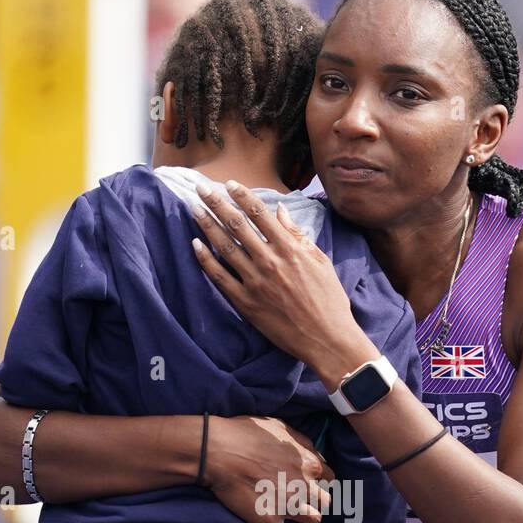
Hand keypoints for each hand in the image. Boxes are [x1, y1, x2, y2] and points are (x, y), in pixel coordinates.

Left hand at [189, 181, 376, 383]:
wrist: (326, 338)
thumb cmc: (329, 300)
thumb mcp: (321, 262)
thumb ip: (298, 235)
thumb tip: (281, 212)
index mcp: (289, 249)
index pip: (259, 214)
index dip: (242, 195)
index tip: (228, 183)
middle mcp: (269, 262)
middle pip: (237, 225)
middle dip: (216, 203)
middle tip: (200, 188)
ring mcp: (255, 282)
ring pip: (224, 247)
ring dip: (206, 225)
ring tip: (193, 209)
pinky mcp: (246, 303)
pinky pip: (220, 278)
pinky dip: (206, 260)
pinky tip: (195, 244)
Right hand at [204, 414, 335, 522]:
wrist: (218, 451)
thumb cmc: (246, 433)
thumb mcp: (281, 427)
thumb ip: (302, 440)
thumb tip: (313, 450)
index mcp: (310, 463)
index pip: (329, 477)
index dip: (319, 480)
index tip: (310, 481)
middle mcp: (305, 486)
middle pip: (325, 501)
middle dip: (316, 500)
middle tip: (302, 499)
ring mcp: (288, 507)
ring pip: (313, 520)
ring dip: (308, 519)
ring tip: (297, 518)